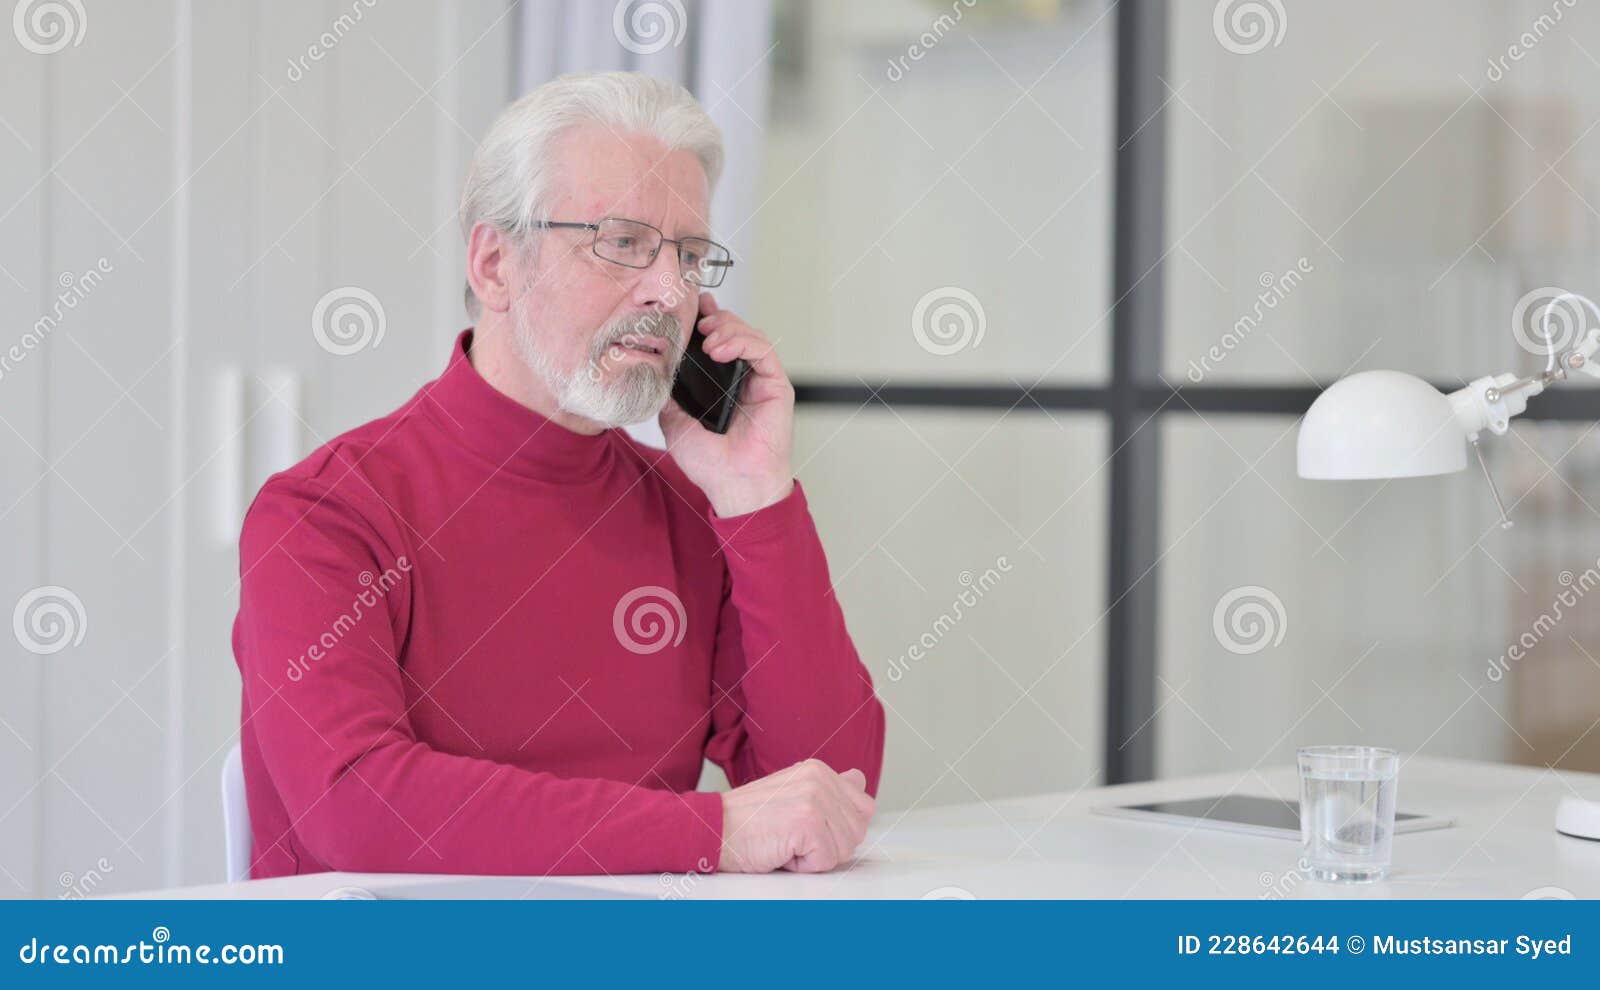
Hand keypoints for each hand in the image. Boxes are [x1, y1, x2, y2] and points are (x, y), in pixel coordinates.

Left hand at [659, 292, 794, 516]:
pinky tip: (721, 349)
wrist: (734, 485)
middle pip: (735, 331)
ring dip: (728, 328)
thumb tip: (656, 369)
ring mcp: (761, 381)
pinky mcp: (777, 385)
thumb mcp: (674, 421)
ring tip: (709, 340)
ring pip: (751, 335)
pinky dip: (743, 341)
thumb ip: (669, 393)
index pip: (718, 341)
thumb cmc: (711, 463)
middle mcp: (742, 380)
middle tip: (699, 323)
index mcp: (721, 385)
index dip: (707, 321)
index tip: (691, 309)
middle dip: (716, 319)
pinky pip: (763, 350)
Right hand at [717, 759, 875, 872]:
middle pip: (856, 832)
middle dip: (829, 845)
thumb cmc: (749, 821)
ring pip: (844, 849)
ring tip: (785, 841)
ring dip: (814, 857)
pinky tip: (781, 850)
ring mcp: (815, 799)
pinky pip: (825, 861)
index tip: (807, 827)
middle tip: (793, 836)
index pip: (863, 808)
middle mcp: (820, 779)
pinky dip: (803, 866)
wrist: (714, 830)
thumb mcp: (795, 794)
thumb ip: (831, 789)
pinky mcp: (807, 822)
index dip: (838, 830)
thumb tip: (860, 781)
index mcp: (819, 770)